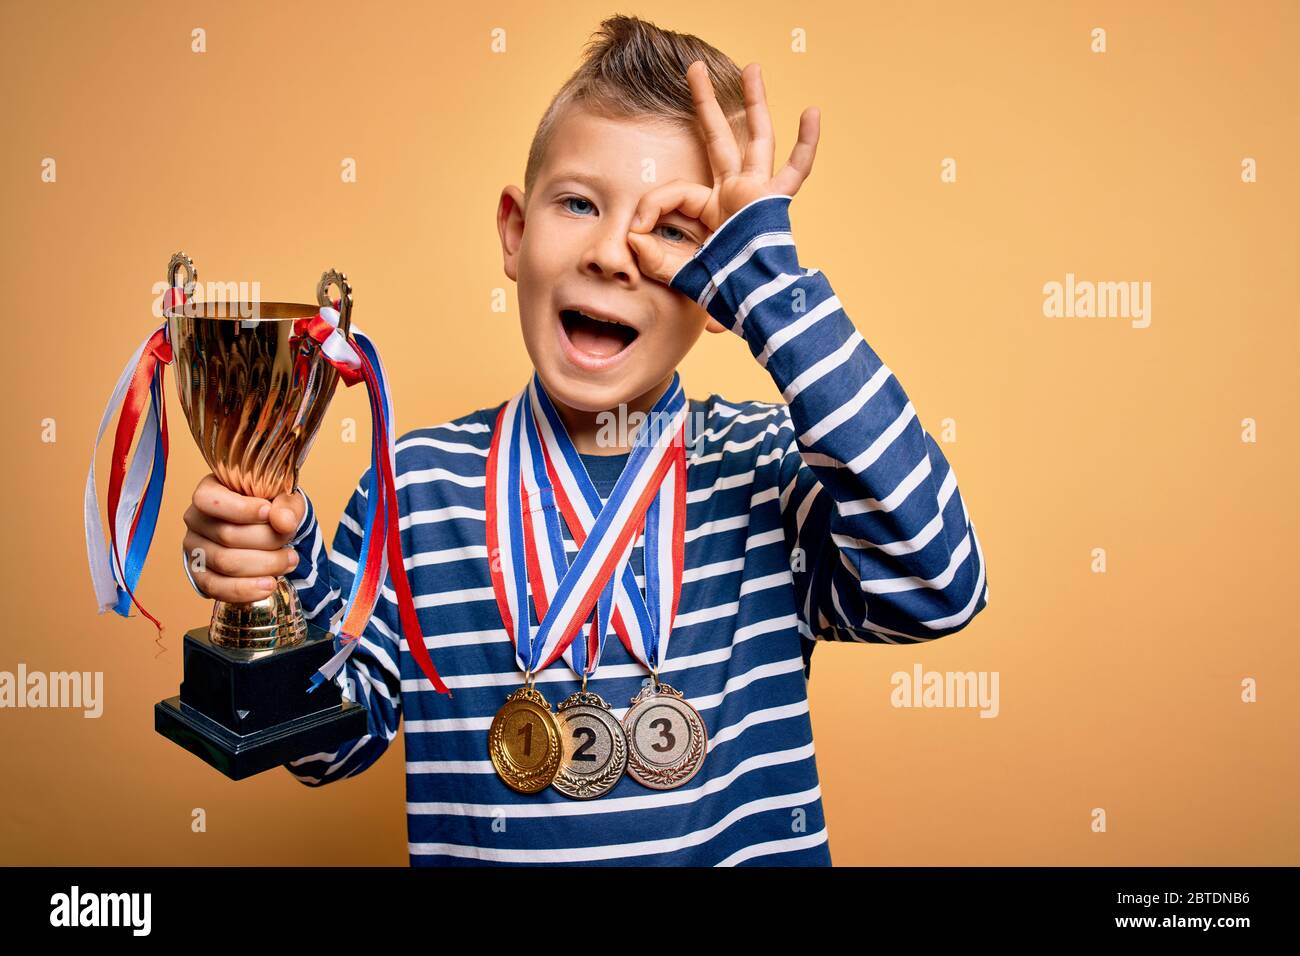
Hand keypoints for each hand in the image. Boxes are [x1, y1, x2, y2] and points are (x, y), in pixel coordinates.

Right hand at [181, 473, 304, 602]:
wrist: (269, 531)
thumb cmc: (272, 508)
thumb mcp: (283, 499)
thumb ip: (286, 506)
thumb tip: (284, 522)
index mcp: (209, 491)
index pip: (211, 500)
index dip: (242, 510)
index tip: (269, 513)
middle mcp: (195, 519)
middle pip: (226, 535)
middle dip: (266, 541)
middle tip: (291, 543)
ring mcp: (194, 548)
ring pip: (225, 563)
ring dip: (264, 566)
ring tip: (289, 561)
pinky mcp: (199, 575)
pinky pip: (216, 588)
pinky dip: (246, 590)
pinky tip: (269, 584)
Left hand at [626, 60, 820, 282]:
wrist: (754, 306)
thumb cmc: (723, 296)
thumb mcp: (679, 273)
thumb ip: (653, 258)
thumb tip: (631, 240)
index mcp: (712, 211)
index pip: (675, 192)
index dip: (650, 206)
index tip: (635, 232)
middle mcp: (735, 195)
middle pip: (718, 138)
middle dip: (705, 103)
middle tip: (693, 67)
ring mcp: (757, 194)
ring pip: (756, 138)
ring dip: (753, 103)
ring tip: (751, 68)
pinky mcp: (774, 201)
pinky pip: (795, 170)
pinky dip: (806, 143)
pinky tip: (811, 112)